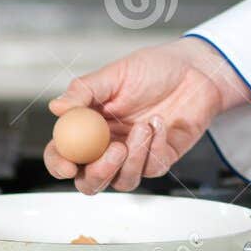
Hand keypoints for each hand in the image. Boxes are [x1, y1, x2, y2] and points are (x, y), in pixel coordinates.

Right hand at [44, 36, 250, 194]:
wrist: (194, 70)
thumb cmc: (152, 69)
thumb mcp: (115, 74)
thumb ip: (84, 91)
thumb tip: (56, 108)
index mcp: (88, 126)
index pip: (62, 153)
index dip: (59, 164)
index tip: (68, 165)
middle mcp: (107, 145)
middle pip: (90, 181)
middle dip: (99, 173)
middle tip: (116, 149)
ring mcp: (134, 156)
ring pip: (123, 181)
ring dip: (133, 158)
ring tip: (144, 125)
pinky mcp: (160, 159)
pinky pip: (152, 168)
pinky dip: (156, 145)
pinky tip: (160, 122)